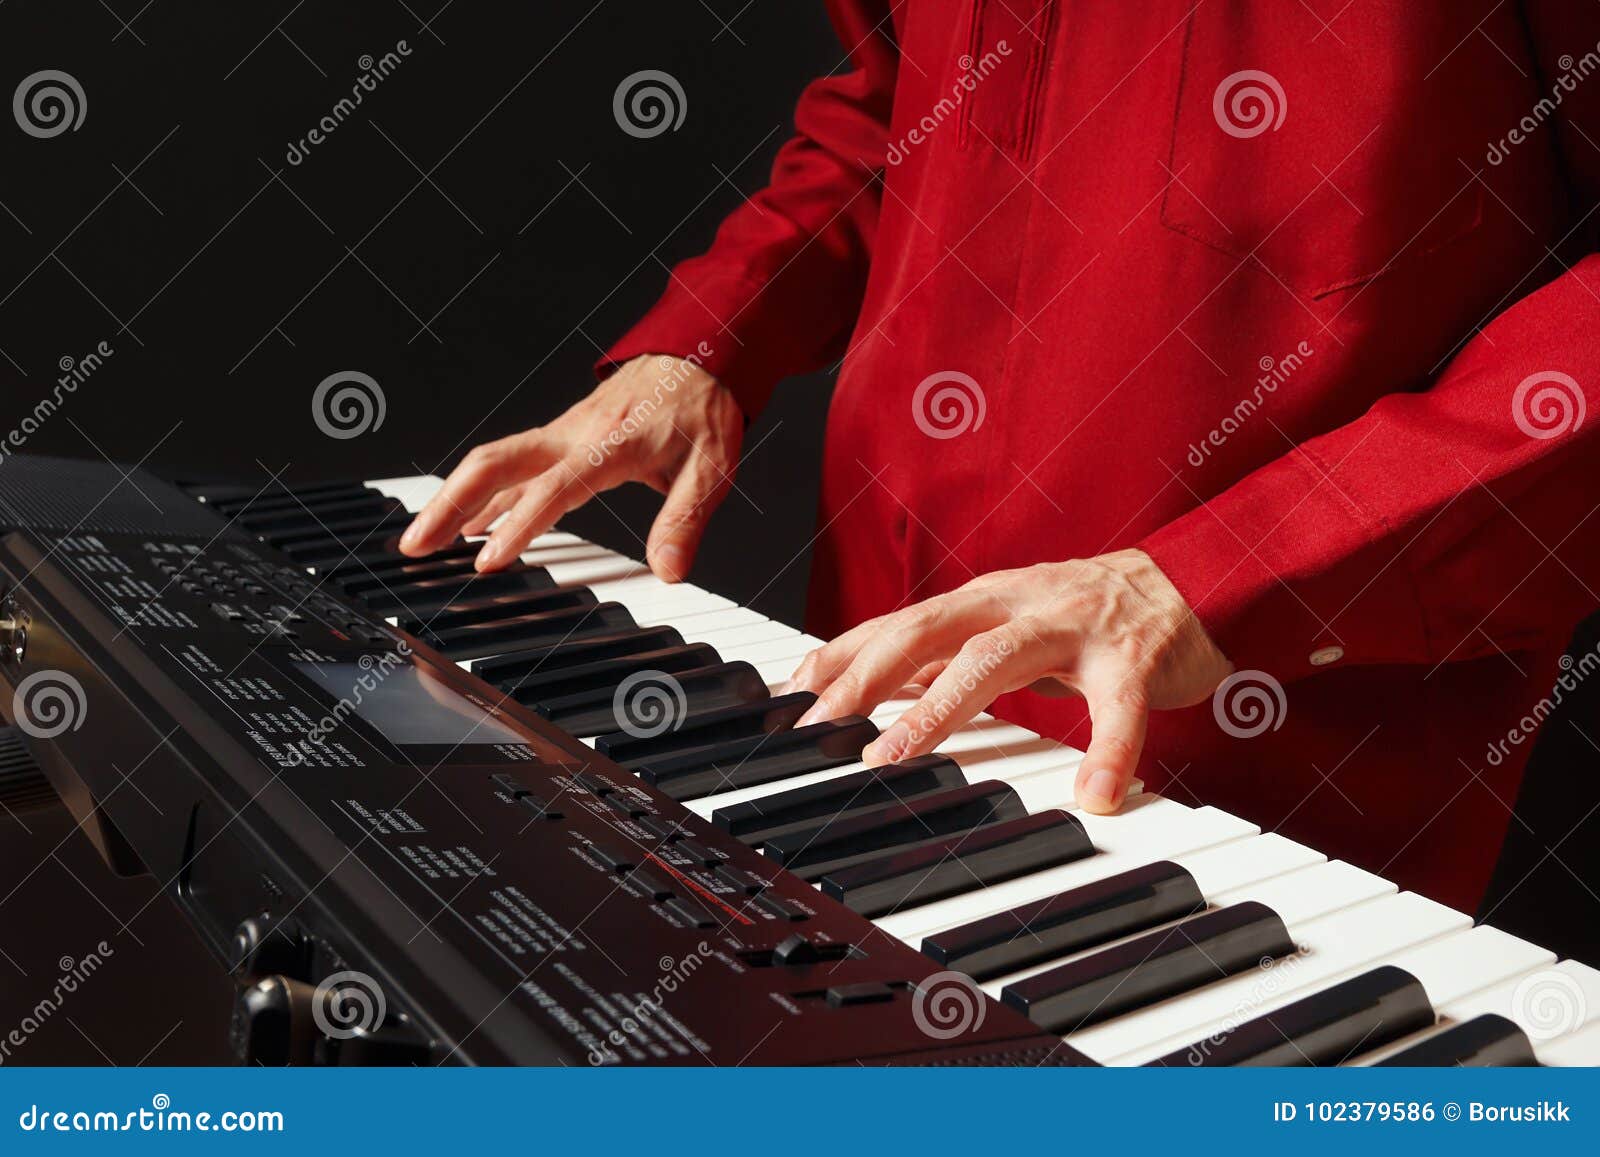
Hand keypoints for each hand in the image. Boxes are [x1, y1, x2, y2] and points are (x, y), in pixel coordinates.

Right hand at [399, 354, 743, 578]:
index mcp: (609, 443)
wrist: (702, 349)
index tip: (489, 562)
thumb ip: (685, 519)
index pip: (553, 489)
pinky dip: (484, 492)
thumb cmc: (704, 403)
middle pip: (494, 464)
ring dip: (453, 498)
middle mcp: (574, 433)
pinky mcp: (564, 434)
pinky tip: (472, 521)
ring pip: (493, 460)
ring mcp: (563, 432)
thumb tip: (670, 570)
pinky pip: (512, 463)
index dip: (519, 527)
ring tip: (424, 539)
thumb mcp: (711, 466)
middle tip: (416, 545)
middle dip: (448, 504)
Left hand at [785, 550, 1232, 813]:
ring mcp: (1074, 627)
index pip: (898, 622)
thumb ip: (944, 650)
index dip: (843, 653)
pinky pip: (1119, 710)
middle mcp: (1018, 604)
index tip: (792, 693)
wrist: (1188, 579)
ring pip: (997, 660)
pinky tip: (1094, 795)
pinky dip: (1107, 753)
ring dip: (939, 707)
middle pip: (928, 629)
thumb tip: (869, 678)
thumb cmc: (1083, 610)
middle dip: (867, 674)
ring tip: (895, 754)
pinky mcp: (1134, 659)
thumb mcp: (1003, 621)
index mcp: (983, 600)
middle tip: (822, 723)